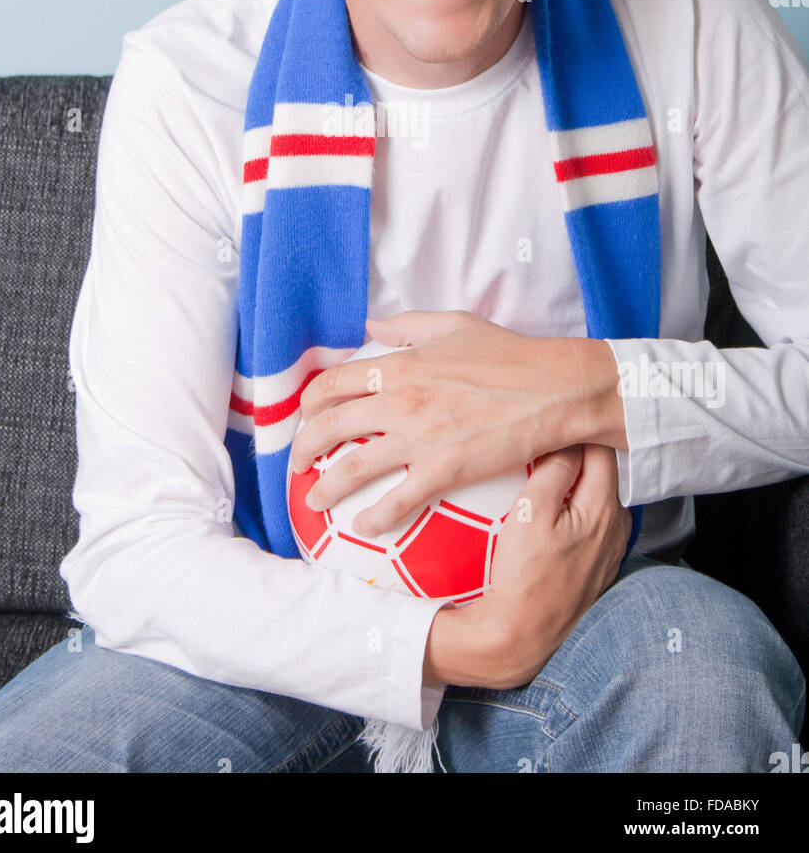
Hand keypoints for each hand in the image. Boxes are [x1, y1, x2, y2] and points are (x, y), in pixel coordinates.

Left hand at [289, 310, 625, 538]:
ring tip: (315, 500)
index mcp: (400, 364)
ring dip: (325, 488)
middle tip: (298, 462)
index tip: (305, 416)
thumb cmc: (510, 355)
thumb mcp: (455, 325)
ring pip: (351, 468)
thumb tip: (371, 324)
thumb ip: (408, 325)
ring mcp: (419, 438)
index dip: (310, 402)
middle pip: (330, 426)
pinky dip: (374, 518)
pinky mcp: (443, 470)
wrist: (554, 389)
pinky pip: (396, 501)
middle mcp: (400, 400)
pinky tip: (364, 527)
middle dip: (303, 446)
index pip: (334, 383)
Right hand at [423, 444, 631, 690]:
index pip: (603, 449)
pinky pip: (590, 524)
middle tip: (547, 434)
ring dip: (578, 481)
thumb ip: (554, 470)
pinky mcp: (596, 570)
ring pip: (598, 497)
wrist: (519, 639)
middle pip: (604, 472)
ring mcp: (609, 552)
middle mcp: (617, 529)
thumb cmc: (521, 576)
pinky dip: (575, 508)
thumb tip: (568, 440)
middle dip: (582, 450)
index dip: (581, 427)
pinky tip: (549, 509)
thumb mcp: (530, 513)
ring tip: (545, 465)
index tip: (555, 414)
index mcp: (604, 509)